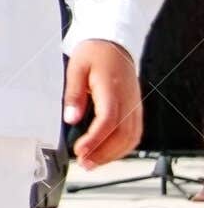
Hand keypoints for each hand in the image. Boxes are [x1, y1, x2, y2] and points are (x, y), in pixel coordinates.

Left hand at [64, 39, 142, 169]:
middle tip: (84, 163)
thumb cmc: (94, 53)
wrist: (113, 44)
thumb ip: (73, 94)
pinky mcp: (136, 109)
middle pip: (122, 135)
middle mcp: (128, 100)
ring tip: (93, 163)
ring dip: (113, 154)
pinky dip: (123, 148)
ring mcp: (134, 106)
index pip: (107, 121)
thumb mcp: (76, 68)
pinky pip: (135, 134)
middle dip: (103, 153)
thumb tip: (70, 118)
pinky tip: (108, 154)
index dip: (95, 140)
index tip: (80, 150)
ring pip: (131, 138)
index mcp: (112, 89)